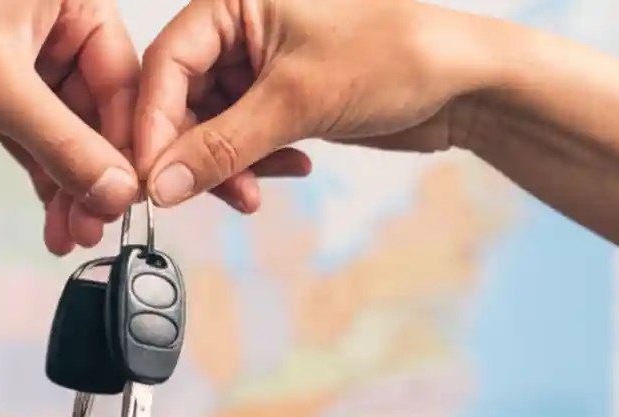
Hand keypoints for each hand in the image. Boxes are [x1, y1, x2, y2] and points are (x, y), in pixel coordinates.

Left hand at [0, 0, 143, 253]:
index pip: (120, 72)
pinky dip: (40, 176)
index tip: (131, 193)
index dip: (126, 139)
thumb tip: (115, 187)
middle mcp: (43, 19)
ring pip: (61, 129)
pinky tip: (51, 215)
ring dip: (68, 183)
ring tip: (72, 231)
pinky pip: (29, 137)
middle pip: (93, 106)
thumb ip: (62, 142)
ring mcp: (14, 55)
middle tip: (95, 223)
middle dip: (94, 170)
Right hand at [137, 0, 496, 207]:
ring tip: (255, 192)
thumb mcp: (297, 101)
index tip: (151, 177)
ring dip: (229, 166)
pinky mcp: (282, 96)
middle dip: (194, 153)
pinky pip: (244, 138)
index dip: (153, 125)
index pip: (165, 64)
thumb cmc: (397, 56)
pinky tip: (293, 168)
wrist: (466, 83)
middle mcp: (241, 26)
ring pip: (212, 126)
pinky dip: (257, 163)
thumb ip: (221, 146)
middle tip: (201, 194)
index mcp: (235, 0)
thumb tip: (162, 184)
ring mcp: (261, 63)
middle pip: (182, 99)